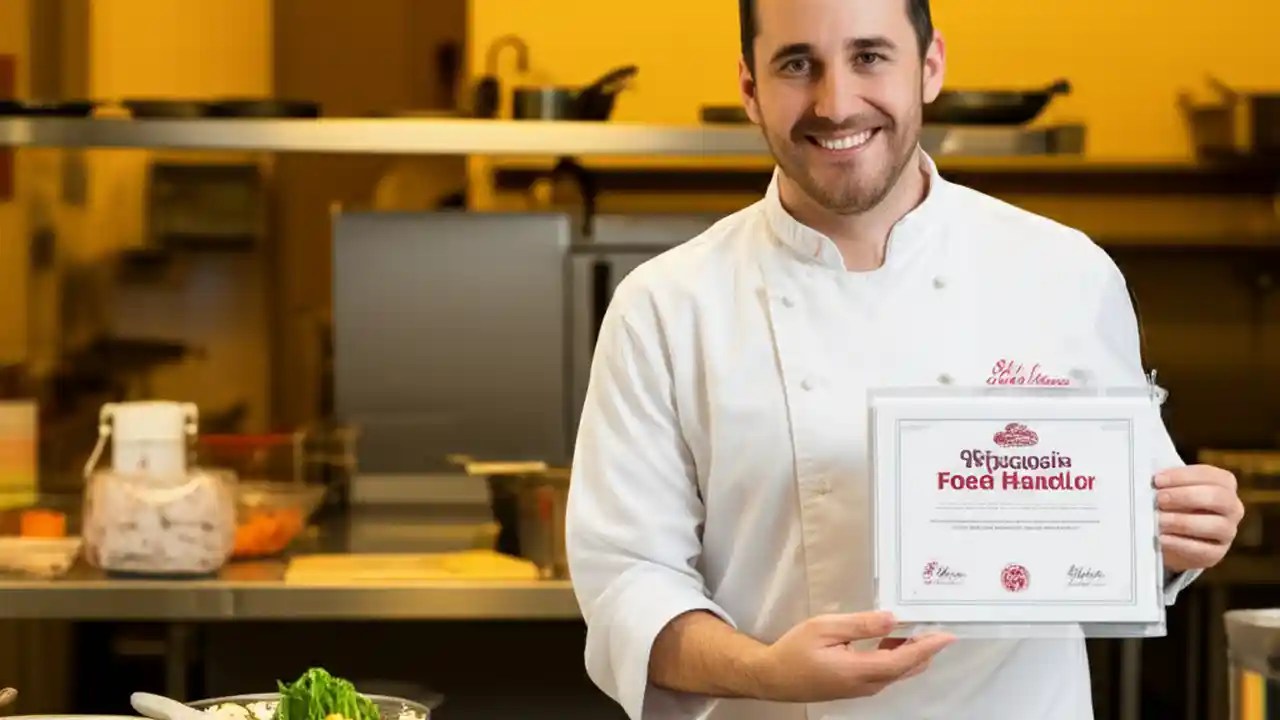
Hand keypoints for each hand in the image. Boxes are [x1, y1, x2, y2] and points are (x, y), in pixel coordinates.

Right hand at [749, 611, 953, 702]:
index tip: (947, 636)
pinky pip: (885, 675)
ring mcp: (861, 689)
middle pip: (905, 669)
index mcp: (859, 670)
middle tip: (937, 628)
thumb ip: (860, 624)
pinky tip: (892, 642)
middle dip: (924, 651)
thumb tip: (892, 619)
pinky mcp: (855, 688)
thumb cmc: (795, 650)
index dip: (927, 647)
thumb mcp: (824, 628)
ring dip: (910, 654)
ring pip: (896, 673)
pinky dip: (896, 659)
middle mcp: (866, 685)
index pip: (903, 660)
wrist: (773, 678)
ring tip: (917, 631)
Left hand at [1156, 464, 1244, 572]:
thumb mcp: (1171, 490)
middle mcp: (1232, 507)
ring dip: (1182, 521)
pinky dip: (1180, 543)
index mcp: (1223, 484)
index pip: (1210, 476)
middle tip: (1159, 499)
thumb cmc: (1172, 505)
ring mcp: (1228, 531)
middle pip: (1217, 498)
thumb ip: (1167, 484)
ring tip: (1159, 520)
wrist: (1172, 537)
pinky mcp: (1216, 553)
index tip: (1158, 480)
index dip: (1182, 476)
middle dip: (1185, 496)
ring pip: (1215, 525)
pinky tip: (1162, 538)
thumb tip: (1150, 482)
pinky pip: (1203, 549)